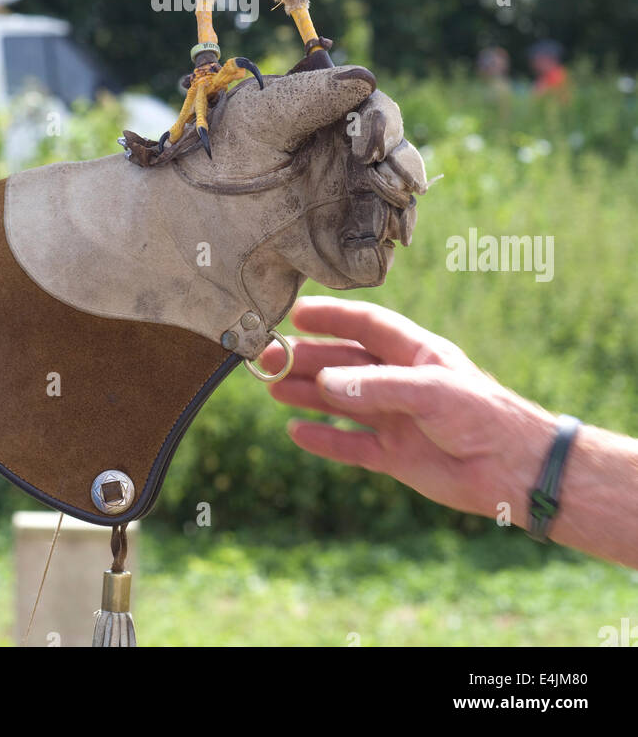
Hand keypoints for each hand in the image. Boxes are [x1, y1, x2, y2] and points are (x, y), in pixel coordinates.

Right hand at [261, 296, 557, 528]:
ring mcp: (396, 418)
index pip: (366, 326)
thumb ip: (376, 386)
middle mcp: (400, 381)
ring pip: (341, 402)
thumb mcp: (429, 390)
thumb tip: (326, 382)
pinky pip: (350, 444)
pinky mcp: (395, 456)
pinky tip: (297, 431)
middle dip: (308, 358)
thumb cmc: (482, 414)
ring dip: (308, 394)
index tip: (296, 313)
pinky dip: (324, 439)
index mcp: (415, 353)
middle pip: (345, 363)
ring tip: (272, 387)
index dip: (332, 317)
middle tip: (269, 356)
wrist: (513, 469)